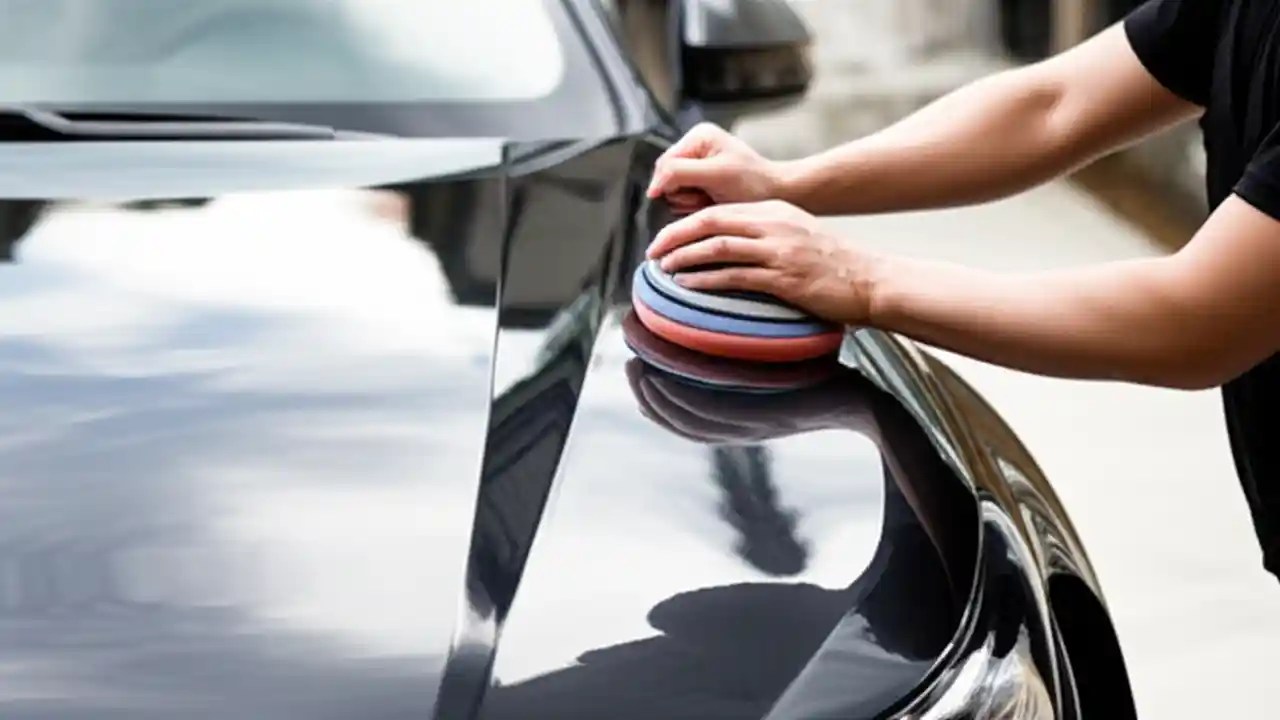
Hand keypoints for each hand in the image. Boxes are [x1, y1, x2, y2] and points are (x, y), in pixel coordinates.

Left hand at [646, 200, 880, 325]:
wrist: (868, 280)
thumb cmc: (831, 263)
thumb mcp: (796, 234)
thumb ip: (764, 233)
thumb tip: (726, 243)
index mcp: (774, 211)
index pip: (718, 210)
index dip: (685, 224)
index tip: (664, 239)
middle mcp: (773, 225)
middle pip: (711, 222)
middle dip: (675, 236)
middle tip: (653, 252)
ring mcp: (778, 250)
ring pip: (718, 246)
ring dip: (685, 258)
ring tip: (664, 268)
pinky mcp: (783, 277)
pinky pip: (734, 275)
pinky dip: (705, 279)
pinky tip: (688, 284)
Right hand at [647, 123, 791, 214]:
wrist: (777, 197)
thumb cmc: (753, 184)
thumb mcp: (714, 174)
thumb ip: (679, 174)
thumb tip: (652, 187)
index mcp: (698, 137)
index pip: (664, 163)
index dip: (669, 184)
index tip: (690, 195)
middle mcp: (695, 148)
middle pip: (667, 179)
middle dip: (685, 193)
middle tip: (709, 195)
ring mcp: (698, 166)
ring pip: (674, 192)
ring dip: (692, 202)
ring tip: (714, 199)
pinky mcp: (702, 183)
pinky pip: (685, 200)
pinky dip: (698, 206)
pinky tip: (714, 203)